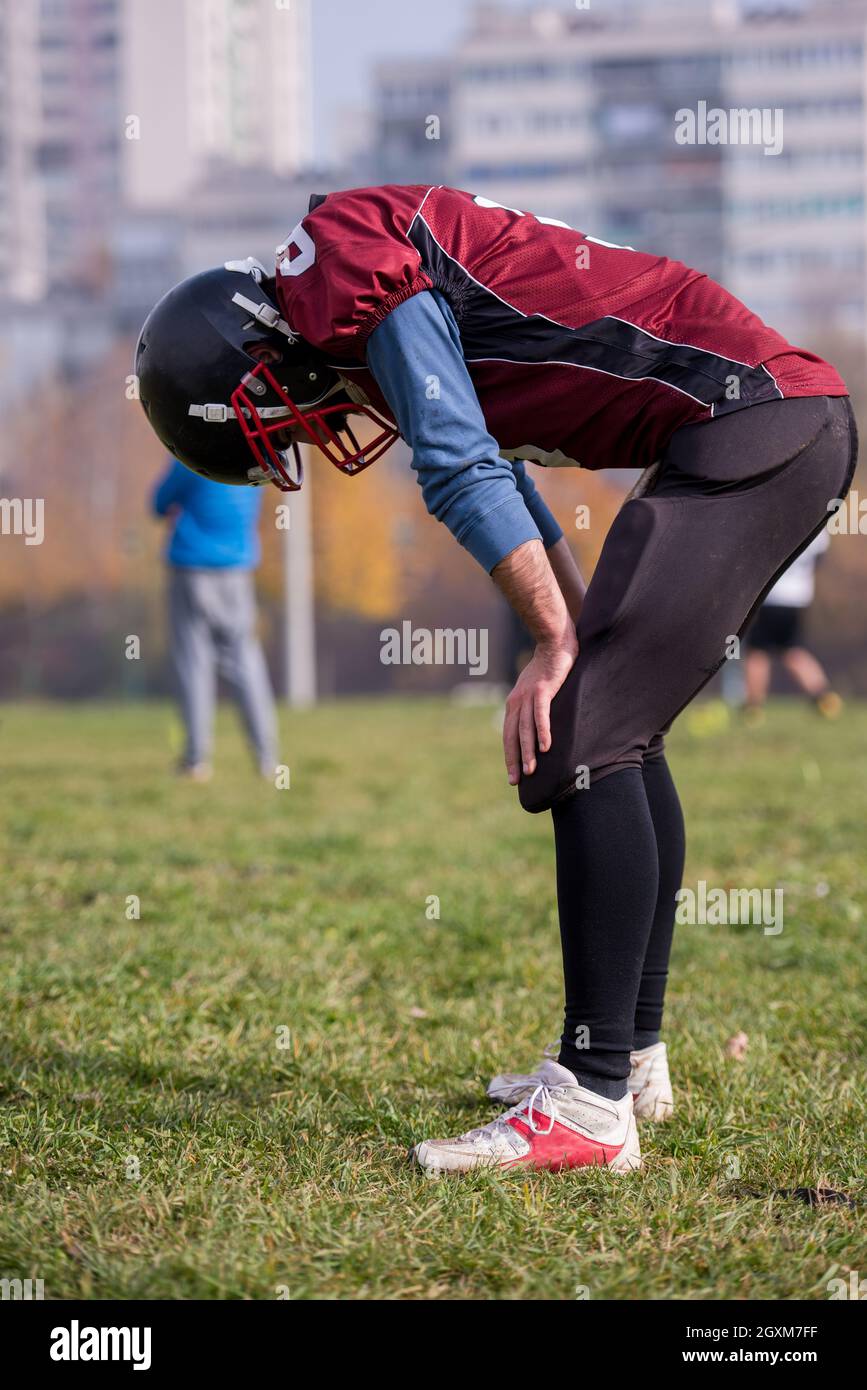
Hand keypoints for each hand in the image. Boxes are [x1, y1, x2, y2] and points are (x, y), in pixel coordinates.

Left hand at [503, 635, 577, 784]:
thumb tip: (539, 728)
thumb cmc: (548, 668)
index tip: (512, 776)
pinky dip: (542, 732)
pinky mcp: (542, 690)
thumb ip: (535, 707)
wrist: (554, 642)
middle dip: (514, 760)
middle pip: (513, 736)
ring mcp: (528, 696)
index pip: (509, 735)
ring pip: (526, 729)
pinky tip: (545, 748)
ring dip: (528, 751)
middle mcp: (517, 702)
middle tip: (516, 781)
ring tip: (531, 771)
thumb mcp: (536, 690)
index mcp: (514, 704)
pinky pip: (541, 715)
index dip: (510, 756)